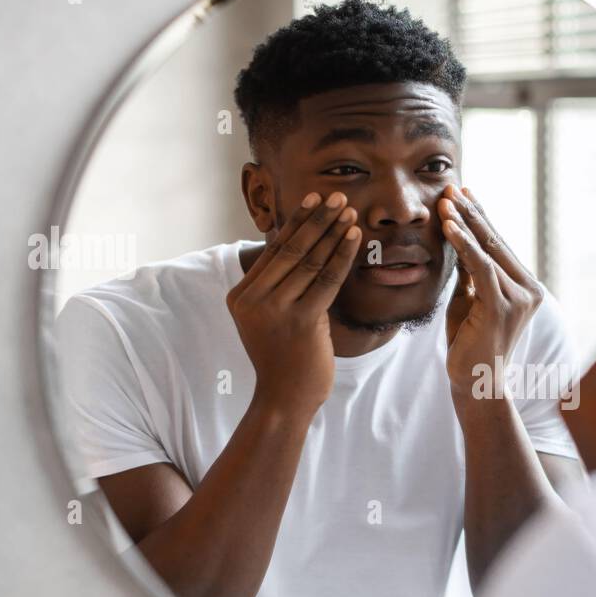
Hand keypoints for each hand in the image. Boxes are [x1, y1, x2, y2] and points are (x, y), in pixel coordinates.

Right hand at [225, 191, 361, 418]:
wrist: (285, 399)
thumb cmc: (285, 359)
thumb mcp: (272, 318)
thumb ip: (281, 288)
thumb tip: (304, 248)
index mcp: (240, 296)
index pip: (273, 251)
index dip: (297, 223)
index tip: (314, 199)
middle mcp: (252, 300)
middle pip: (291, 250)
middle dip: (317, 220)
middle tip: (337, 197)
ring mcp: (274, 310)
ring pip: (310, 261)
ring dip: (333, 233)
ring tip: (350, 211)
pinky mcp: (300, 321)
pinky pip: (327, 279)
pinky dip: (343, 255)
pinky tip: (355, 237)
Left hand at [439, 186, 544, 410]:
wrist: (476, 384)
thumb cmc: (470, 344)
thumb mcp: (469, 300)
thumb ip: (470, 274)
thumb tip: (461, 241)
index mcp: (524, 286)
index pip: (499, 244)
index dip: (480, 217)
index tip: (462, 193)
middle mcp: (529, 290)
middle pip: (496, 242)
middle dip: (472, 212)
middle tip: (451, 187)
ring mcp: (518, 298)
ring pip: (488, 251)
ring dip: (465, 223)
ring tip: (444, 201)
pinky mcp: (502, 307)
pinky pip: (480, 268)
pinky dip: (464, 245)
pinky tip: (449, 227)